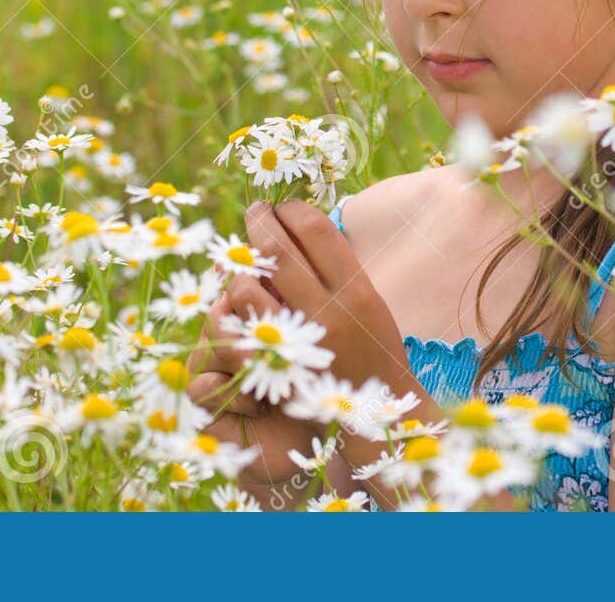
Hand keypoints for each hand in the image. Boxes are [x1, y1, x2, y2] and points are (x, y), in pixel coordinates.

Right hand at [188, 284, 323, 493]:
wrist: (306, 436)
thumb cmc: (314, 384)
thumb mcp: (310, 342)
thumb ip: (294, 305)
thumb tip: (282, 273)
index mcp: (250, 309)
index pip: (240, 281)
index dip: (256, 288)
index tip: (286, 306)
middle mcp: (224, 330)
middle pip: (224, 307)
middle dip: (258, 327)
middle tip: (287, 349)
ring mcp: (208, 361)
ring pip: (214, 341)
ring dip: (252, 362)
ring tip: (279, 380)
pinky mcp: (199, 396)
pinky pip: (204, 383)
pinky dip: (237, 395)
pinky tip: (259, 406)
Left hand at [244, 198, 414, 391]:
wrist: (379, 409)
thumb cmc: (373, 346)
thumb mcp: (368, 300)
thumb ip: (337, 268)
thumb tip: (301, 225)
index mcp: (356, 289)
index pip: (316, 230)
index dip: (294, 209)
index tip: (284, 205)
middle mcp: (329, 311)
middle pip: (280, 247)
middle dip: (260, 220)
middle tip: (254, 211)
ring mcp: (298, 340)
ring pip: (248, 286)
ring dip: (241, 265)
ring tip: (244, 258)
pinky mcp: (275, 366)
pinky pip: (240, 326)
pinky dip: (235, 305)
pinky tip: (239, 295)